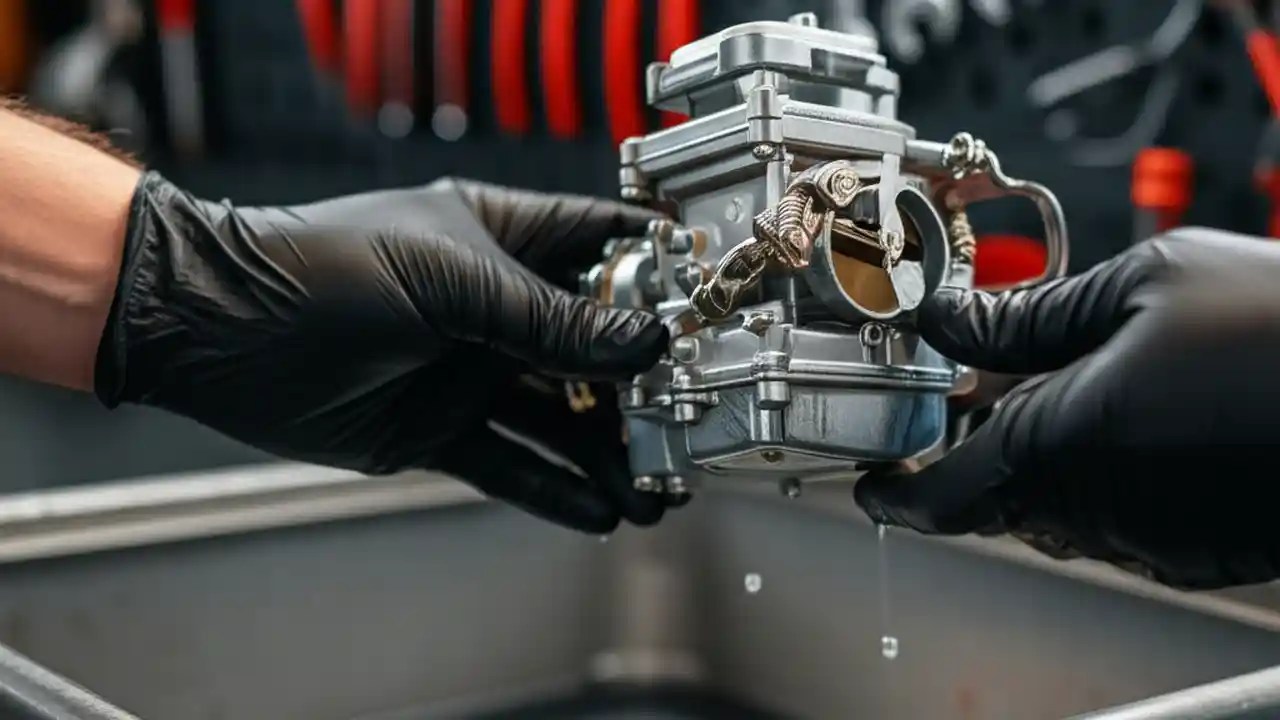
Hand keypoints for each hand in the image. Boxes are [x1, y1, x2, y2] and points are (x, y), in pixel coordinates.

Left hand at [96, 174, 680, 533]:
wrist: (223, 331)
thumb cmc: (326, 267)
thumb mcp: (453, 282)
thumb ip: (551, 320)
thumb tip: (647, 343)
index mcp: (503, 238)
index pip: (604, 246)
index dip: (660, 273)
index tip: (713, 306)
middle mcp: (495, 306)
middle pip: (596, 348)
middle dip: (646, 388)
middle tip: (692, 424)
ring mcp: (470, 370)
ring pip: (561, 416)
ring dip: (610, 453)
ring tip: (658, 490)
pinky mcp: (441, 429)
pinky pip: (513, 463)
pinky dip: (556, 490)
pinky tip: (600, 510)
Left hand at [855, 228, 1279, 588]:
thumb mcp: (1143, 285)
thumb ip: (1027, 316)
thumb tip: (953, 321)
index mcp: (1064, 443)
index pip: (942, 496)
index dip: (895, 492)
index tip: (873, 479)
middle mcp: (1101, 508)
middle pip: (995, 500)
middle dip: (973, 453)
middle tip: (972, 397)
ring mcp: (1155, 539)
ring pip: (1054, 511)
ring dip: (1038, 461)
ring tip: (1061, 389)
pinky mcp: (1199, 552)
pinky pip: (1116, 521)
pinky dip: (1099, 477)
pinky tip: (1130, 419)